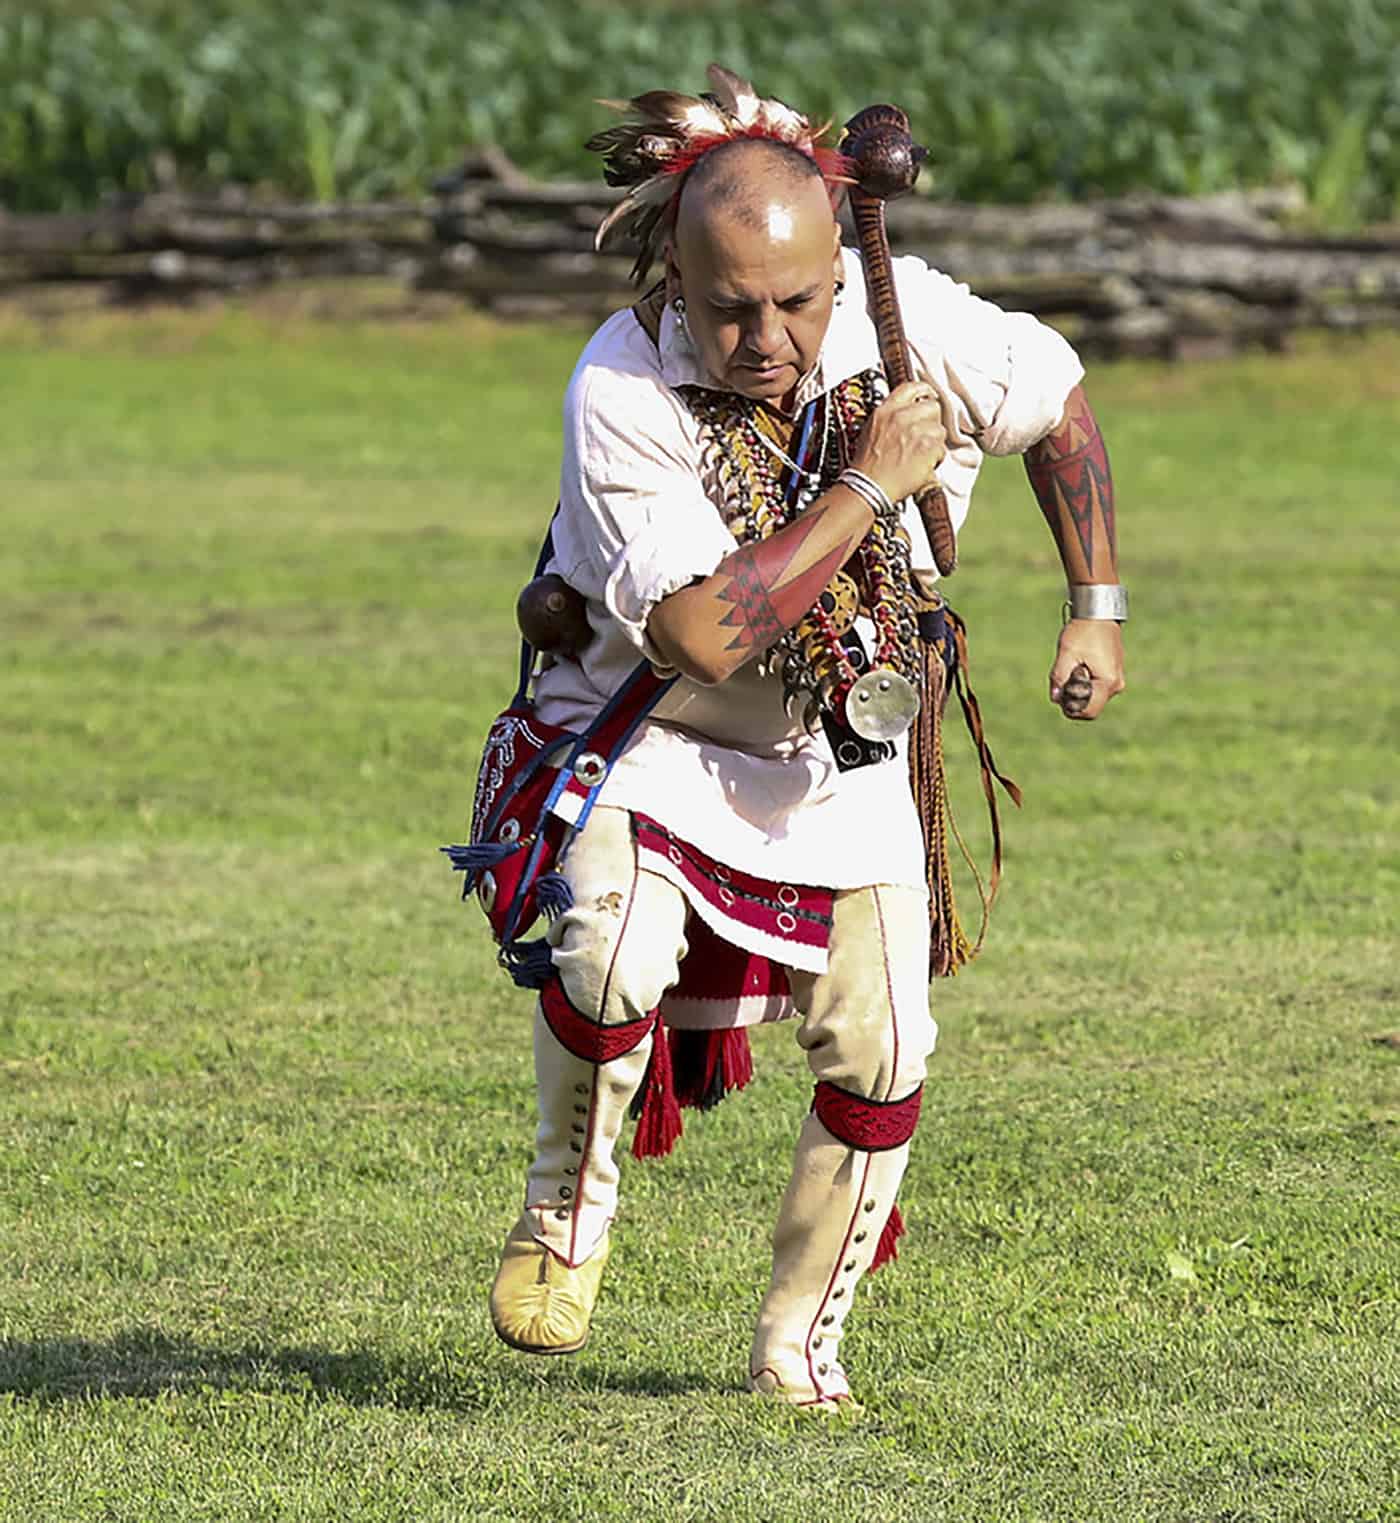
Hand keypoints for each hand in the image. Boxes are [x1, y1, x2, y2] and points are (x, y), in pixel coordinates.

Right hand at [850, 380, 947, 503]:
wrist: (869, 487)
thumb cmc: (868, 466)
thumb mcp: (871, 431)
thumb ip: (890, 417)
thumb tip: (907, 413)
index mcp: (885, 411)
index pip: (911, 388)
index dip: (925, 391)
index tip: (930, 396)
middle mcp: (901, 417)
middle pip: (932, 408)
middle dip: (932, 423)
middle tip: (924, 438)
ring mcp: (916, 431)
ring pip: (939, 430)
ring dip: (934, 443)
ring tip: (920, 455)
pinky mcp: (927, 447)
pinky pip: (942, 448)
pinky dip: (936, 458)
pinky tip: (922, 465)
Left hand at [1050, 618, 1124, 720]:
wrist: (1098, 613)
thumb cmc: (1083, 631)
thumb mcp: (1066, 654)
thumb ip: (1059, 678)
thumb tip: (1055, 699)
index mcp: (1107, 682)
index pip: (1089, 712)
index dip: (1071, 709)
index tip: (1061, 692)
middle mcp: (1116, 684)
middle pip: (1091, 706)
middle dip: (1074, 697)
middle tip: (1066, 675)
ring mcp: (1116, 678)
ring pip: (1093, 696)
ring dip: (1078, 688)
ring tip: (1073, 666)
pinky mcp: (1113, 672)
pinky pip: (1097, 686)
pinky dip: (1085, 681)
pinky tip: (1079, 664)